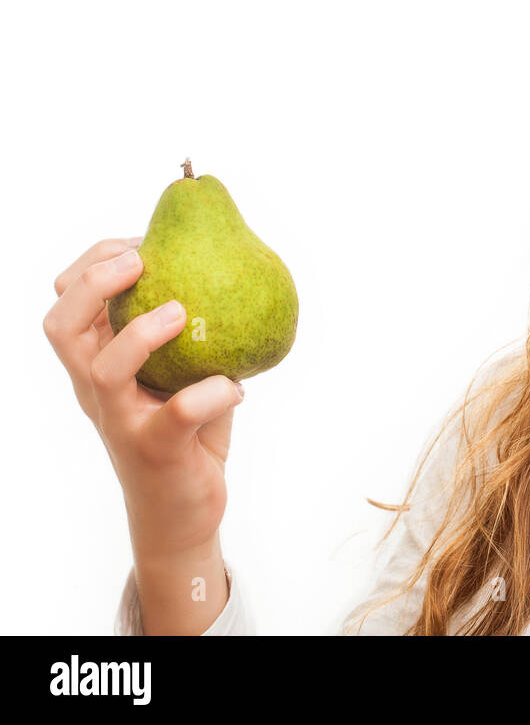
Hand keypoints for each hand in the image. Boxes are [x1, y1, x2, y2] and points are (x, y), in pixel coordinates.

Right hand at [43, 237, 243, 559]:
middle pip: (63, 327)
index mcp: (97, 364)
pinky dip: (212, 392)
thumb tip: (231, 265)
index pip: (67, 302)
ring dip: (141, 333)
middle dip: (94, 283)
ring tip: (178, 311)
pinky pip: (179, 414)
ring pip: (104, 370)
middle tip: (141, 259)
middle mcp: (97, 390)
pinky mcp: (156, 451)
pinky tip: (237, 385)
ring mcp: (121, 422)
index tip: (141, 241)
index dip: (94, 262)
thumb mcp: (183, 373)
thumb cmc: (186, 434)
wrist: (183, 516)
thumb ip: (192, 332)